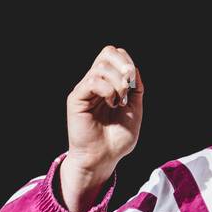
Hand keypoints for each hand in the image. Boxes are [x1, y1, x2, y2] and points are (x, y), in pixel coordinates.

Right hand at [59, 45, 144, 210]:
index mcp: (109, 83)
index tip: (134, 82)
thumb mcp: (134, 111)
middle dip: (123, 66)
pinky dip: (107, 89)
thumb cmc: (117, 140)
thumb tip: (133, 70)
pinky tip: (110, 103)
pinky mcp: (77, 99)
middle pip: (107, 52)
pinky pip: (92, 81)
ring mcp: (85, 90)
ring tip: (119, 101)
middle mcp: (95, 83)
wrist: (103, 159)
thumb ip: (135, 90)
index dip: (128, 62)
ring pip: (101, 66)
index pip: (115, 55)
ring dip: (117, 82)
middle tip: (128, 87)